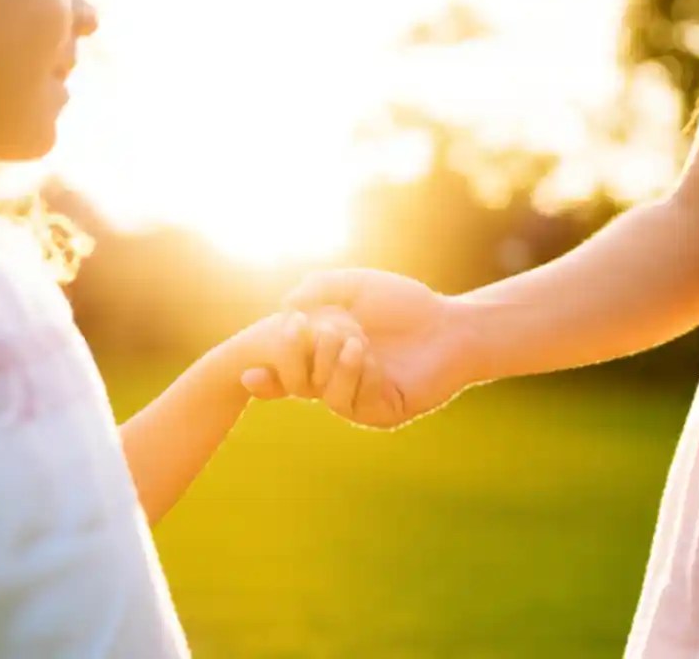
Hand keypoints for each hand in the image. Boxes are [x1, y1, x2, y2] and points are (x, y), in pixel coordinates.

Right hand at [242, 270, 476, 428]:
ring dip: (336, 366)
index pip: (287, 374)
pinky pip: (355, 404)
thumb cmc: (405, 303)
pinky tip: (374, 359)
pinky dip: (359, 378)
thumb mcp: (355, 285)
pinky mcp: (384, 412)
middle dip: (308, 356)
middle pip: (301, 384)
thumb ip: (318, 288)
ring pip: (327, 395)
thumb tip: (285, 306)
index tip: (248, 372)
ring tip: (358, 341)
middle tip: (330, 329)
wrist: (450, 324)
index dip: (266, 378)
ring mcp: (361, 399)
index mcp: (327, 356)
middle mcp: (340, 381)